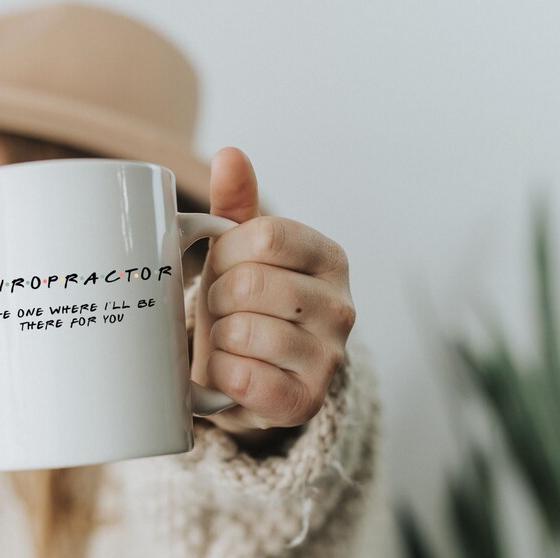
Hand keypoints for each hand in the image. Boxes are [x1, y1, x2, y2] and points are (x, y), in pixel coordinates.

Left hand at [191, 147, 355, 449]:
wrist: (254, 379)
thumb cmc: (245, 306)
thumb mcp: (242, 253)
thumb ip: (237, 205)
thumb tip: (230, 154)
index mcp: (329, 258)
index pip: (264, 236)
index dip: (225, 254)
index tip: (221, 269)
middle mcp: (342, 307)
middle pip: (251, 284)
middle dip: (216, 299)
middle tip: (220, 311)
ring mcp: (330, 357)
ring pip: (246, 331)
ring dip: (217, 338)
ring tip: (226, 341)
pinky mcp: (306, 401)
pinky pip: (247, 379)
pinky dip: (222, 375)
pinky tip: (227, 371)